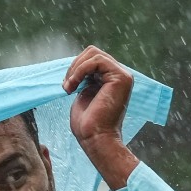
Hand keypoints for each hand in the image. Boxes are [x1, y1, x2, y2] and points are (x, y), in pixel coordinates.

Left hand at [63, 46, 138, 189]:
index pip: (91, 59)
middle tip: (66, 86)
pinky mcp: (121, 78)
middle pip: (92, 52)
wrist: (95, 139)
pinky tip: (73, 86)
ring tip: (68, 87)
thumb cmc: (87, 124)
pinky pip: (96, 61)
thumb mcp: (83, 94)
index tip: (66, 86)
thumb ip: (85, 78)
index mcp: (111, 79)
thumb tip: (78, 65)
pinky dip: (80, 70)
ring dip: (75, 69)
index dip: (75, 68)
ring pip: (94, 54)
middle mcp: (120, 75)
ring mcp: (123, 75)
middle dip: (74, 66)